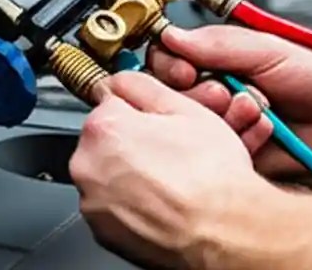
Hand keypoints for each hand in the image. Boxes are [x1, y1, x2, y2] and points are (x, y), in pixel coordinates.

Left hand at [69, 71, 273, 268]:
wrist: (223, 231)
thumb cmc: (211, 176)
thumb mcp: (184, 109)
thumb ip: (142, 86)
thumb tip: (125, 79)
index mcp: (104, 127)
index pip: (110, 101)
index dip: (140, 109)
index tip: (155, 120)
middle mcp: (88, 165)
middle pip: (107, 139)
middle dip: (134, 140)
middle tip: (171, 150)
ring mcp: (93, 202)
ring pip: (110, 174)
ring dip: (132, 173)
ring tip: (171, 178)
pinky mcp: (103, 232)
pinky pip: (114, 206)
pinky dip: (132, 202)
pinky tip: (162, 200)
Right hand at [147, 25, 311, 177]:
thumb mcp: (270, 48)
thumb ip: (220, 44)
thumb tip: (172, 35)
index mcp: (219, 58)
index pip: (169, 59)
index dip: (170, 67)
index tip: (185, 72)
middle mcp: (218, 90)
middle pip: (173, 97)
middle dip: (198, 96)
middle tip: (223, 92)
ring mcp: (226, 125)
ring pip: (192, 128)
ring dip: (222, 119)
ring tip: (255, 109)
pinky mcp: (237, 154)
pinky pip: (217, 154)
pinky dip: (239, 141)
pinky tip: (264, 131)